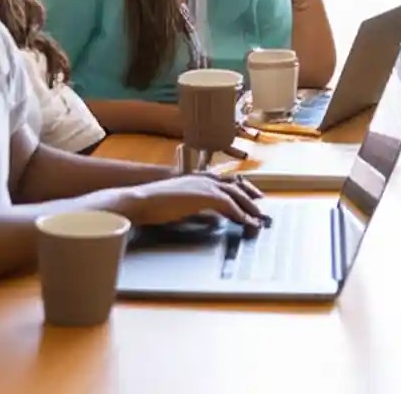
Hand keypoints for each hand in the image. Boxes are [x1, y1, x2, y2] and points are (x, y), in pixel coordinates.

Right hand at [117, 175, 267, 227]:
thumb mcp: (176, 201)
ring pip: (236, 195)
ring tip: (257, 219)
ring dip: (248, 207)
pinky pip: (229, 205)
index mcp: (196, 177)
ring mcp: (205, 185)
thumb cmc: (151, 204)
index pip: (224, 180)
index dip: (238, 187)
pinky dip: (240, 215)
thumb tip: (197, 211)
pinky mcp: (205, 195)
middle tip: (260, 206)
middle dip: (249, 196)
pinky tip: (246, 223)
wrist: (140, 200)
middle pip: (235, 185)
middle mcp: (203, 178)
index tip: (248, 194)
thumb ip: (190, 203)